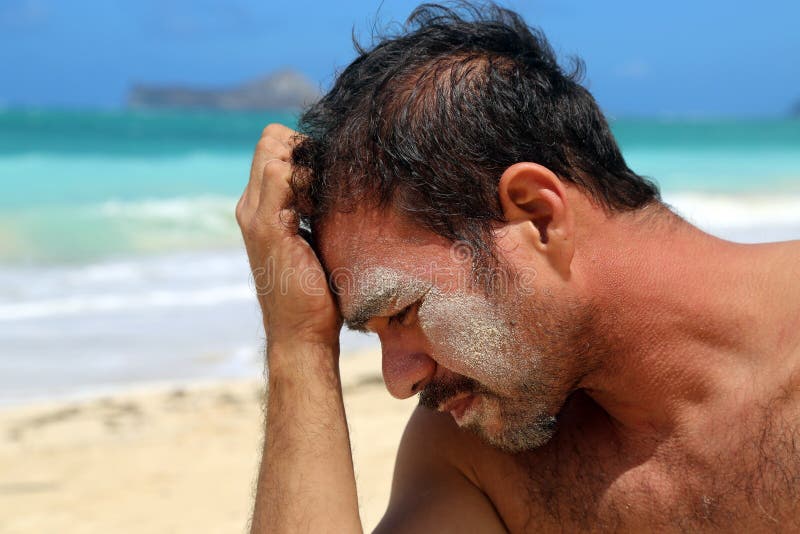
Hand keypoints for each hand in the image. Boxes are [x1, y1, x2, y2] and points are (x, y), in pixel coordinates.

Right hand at [236, 124, 341, 349]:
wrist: (302, 333)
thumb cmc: (315, 291)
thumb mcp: (315, 239)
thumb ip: (314, 209)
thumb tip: (339, 181)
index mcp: (260, 206)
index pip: (275, 145)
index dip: (305, 150)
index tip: (329, 178)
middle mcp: (251, 205)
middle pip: (271, 139)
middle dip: (307, 150)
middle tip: (328, 186)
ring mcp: (255, 214)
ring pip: (273, 149)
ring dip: (308, 165)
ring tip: (323, 203)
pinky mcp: (266, 225)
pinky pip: (279, 174)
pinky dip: (306, 180)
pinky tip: (320, 210)